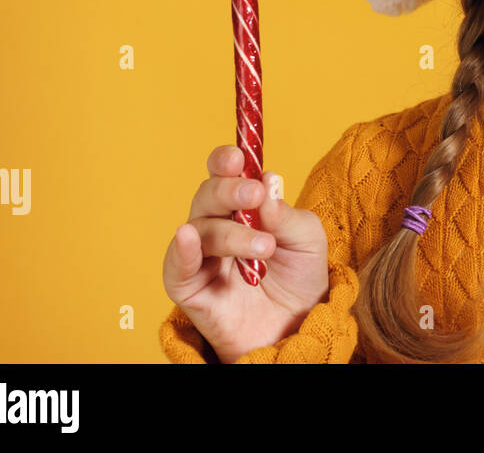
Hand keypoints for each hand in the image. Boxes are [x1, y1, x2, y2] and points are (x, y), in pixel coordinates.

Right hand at [163, 145, 329, 363]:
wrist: (298, 328)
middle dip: (229, 190)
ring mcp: (203, 257)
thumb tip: (267, 181)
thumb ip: (288, 214)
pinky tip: (188, 237)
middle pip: (208, 195)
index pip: (225, 174)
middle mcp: (218, 226)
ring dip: (232, 233)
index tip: (239, 156)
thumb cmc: (300, 278)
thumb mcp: (309, 241)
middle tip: (254, 194)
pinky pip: (175, 267)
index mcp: (244, 208)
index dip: (226, 161)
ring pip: (201, 228)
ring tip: (265, 247)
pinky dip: (180, 250)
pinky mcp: (191, 289)